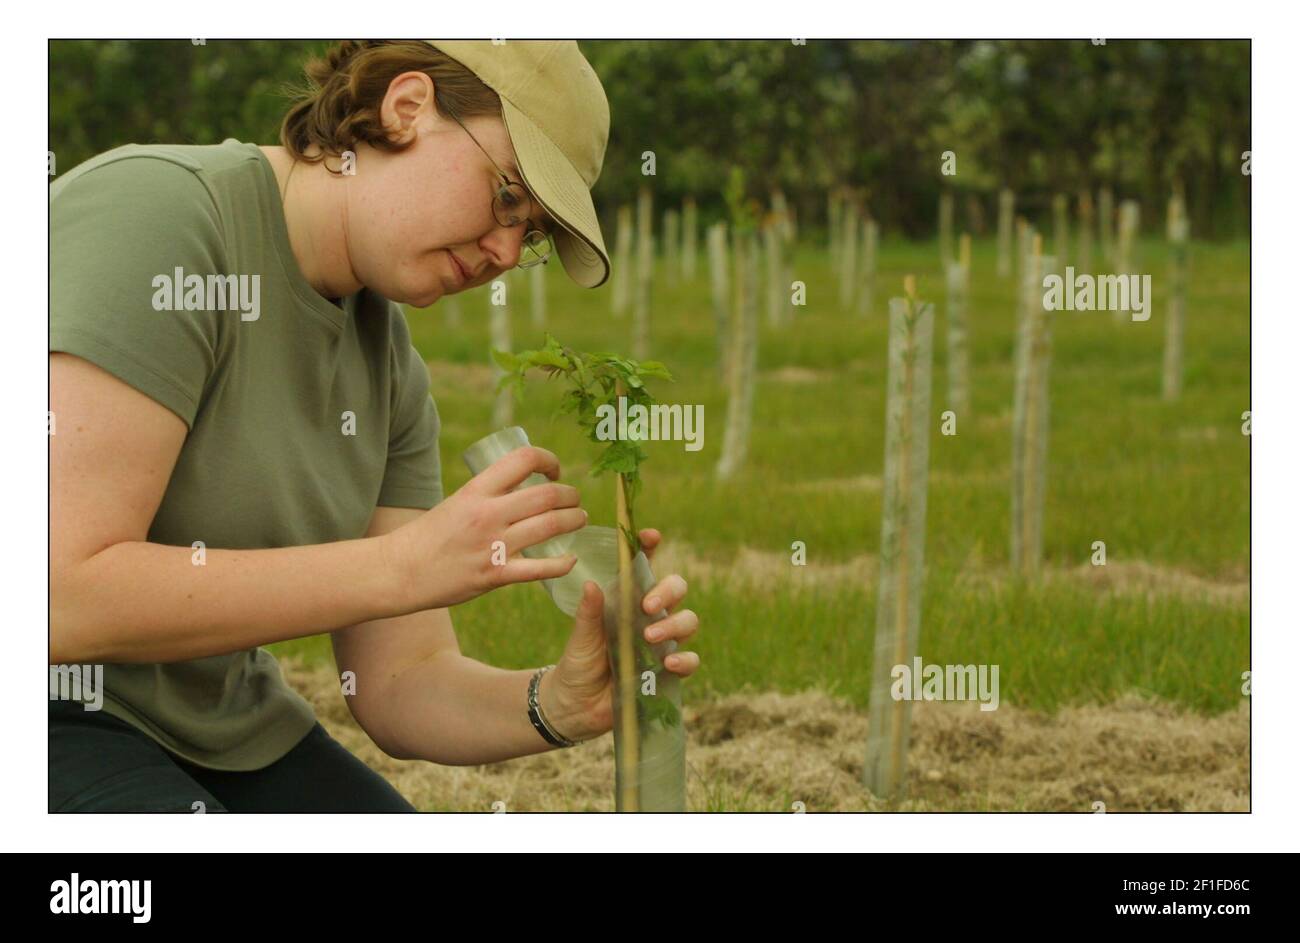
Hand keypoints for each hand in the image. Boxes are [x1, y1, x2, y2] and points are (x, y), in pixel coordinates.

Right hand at [383, 446, 585, 611]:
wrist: (400, 571)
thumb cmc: (429, 536)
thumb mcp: (458, 502)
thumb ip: (490, 494)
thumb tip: (525, 486)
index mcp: (477, 490)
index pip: (524, 459)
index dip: (549, 460)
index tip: (554, 472)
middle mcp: (487, 514)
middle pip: (547, 494)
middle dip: (571, 495)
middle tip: (574, 500)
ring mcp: (493, 546)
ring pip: (551, 526)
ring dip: (574, 521)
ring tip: (579, 520)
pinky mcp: (495, 575)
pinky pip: (541, 569)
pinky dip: (563, 564)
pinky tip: (571, 560)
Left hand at [539, 528, 700, 742]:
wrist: (576, 706)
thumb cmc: (578, 664)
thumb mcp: (580, 638)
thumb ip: (589, 613)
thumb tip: (591, 585)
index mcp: (627, 600)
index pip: (644, 567)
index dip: (650, 548)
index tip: (650, 536)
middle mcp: (650, 616)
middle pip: (676, 589)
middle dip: (668, 591)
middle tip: (648, 606)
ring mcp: (662, 642)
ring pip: (688, 621)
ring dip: (674, 625)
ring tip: (650, 637)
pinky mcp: (668, 672)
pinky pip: (690, 660)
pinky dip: (684, 659)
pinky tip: (667, 663)